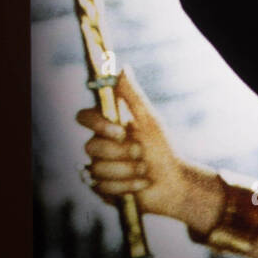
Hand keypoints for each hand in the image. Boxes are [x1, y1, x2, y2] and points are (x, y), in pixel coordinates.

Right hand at [76, 64, 191, 219]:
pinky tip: (142, 184)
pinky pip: (102, 188)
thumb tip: (122, 68)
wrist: (174, 181)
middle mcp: (98, 145)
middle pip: (90, 146)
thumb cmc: (163, 147)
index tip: (121, 131)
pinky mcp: (101, 189)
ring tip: (145, 169)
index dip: (97, 124)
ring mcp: (97, 168)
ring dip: (127, 170)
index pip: (83, 117)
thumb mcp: (150, 120)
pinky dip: (127, 185)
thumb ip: (133, 96)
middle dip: (120, 152)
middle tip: (141, 152)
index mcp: (107, 125)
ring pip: (96, 169)